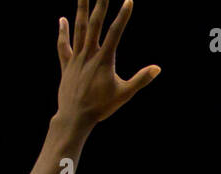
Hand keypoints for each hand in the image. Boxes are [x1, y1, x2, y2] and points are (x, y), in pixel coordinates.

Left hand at [56, 0, 159, 127]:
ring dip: (81, 9)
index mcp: (104, 60)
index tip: (128, 0)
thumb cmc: (101, 107)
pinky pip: (63, 45)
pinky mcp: (66, 64)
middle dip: (100, 5)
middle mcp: (89, 54)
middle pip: (95, 23)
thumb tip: (157, 68)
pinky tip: (63, 19)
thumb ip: (141, 79)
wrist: (75, 116)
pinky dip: (63, 32)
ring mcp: (76, 58)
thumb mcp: (124, 94)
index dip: (123, 15)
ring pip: (78, 28)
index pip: (116, 32)